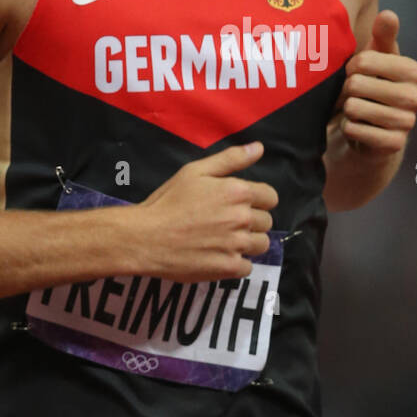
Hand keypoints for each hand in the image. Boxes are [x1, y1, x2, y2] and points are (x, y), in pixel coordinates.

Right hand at [132, 142, 278, 282]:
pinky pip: (248, 267)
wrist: (145, 238)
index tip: (242, 204)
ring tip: (226, 240)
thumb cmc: (168, 201)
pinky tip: (219, 256)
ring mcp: (237, 245)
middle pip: (266, 222)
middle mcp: (242, 218)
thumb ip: (230, 159)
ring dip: (249, 243)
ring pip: (261, 245)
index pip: (271, 197)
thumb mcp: (195, 171)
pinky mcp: (229, 268)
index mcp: (237, 192)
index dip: (259, 200)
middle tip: (226, 222)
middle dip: (251, 221)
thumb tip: (259, 148)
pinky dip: (237, 263)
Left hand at [333, 10, 416, 154]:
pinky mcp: (394, 144)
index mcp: (414, 71)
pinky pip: (354, 130)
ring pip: (354, 108)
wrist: (374, 128)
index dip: (350, 68)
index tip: (354, 73)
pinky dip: (349, 127)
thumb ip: (384, 35)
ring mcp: (407, 123)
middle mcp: (415, 97)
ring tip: (356, 109)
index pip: (363, 61)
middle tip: (352, 94)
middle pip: (356, 85)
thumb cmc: (374, 84)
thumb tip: (389, 15)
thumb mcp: (378, 57)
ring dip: (347, 109)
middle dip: (345, 90)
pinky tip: (358, 126)